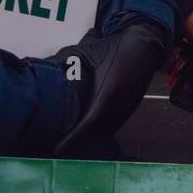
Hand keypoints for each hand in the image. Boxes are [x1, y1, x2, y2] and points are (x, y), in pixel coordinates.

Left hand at [47, 20, 169, 156]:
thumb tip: (47, 65)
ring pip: (108, 129)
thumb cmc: (116, 45)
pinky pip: (116, 123)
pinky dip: (103, 129)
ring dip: (92, 136)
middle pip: (98, 130)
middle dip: (80, 141)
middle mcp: (120, 100)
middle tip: (61, 145)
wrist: (145, 43)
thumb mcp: (90, 50)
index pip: (89, 120)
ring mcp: (129, 104)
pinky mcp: (133, 105)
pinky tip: (92, 127)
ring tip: (74, 139)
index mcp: (109, 88)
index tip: (59, 148)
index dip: (74, 137)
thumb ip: (69, 59)